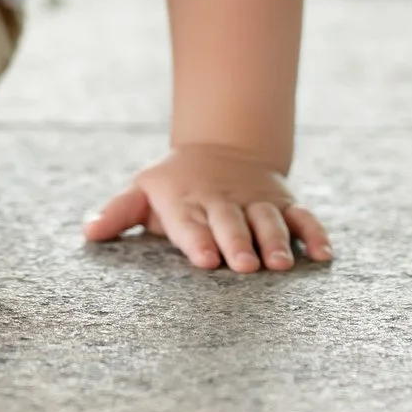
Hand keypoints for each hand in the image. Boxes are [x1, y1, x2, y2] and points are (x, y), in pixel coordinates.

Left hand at [81, 143, 333, 272]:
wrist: (222, 145)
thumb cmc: (175, 183)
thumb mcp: (144, 191)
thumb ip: (119, 212)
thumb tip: (87, 233)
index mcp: (187, 202)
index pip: (190, 222)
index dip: (197, 240)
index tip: (203, 258)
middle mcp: (223, 202)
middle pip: (231, 223)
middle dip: (237, 243)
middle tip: (244, 265)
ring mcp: (256, 202)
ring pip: (268, 220)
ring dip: (276, 241)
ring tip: (280, 265)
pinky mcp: (284, 203)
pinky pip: (303, 217)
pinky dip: (315, 234)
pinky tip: (324, 255)